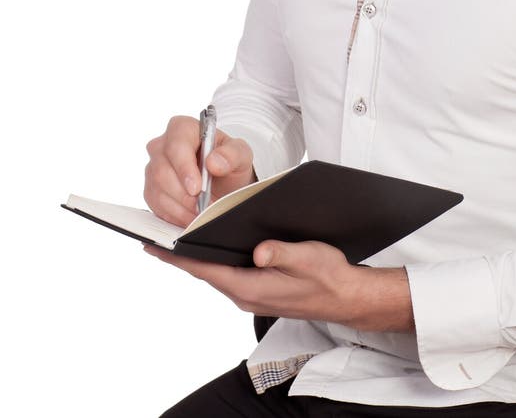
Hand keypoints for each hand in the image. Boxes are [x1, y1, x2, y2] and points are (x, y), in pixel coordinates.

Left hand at [142, 238, 414, 331]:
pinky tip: (210, 243)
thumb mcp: (307, 258)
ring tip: (175, 235)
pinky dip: (213, 259)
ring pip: (215, 272)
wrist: (345, 297)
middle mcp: (245, 293)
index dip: (179, 257)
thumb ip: (281, 253)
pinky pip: (227, 272)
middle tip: (154, 235)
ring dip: (196, 257)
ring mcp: (251, 292)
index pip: (206, 270)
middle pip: (205, 271)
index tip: (153, 245)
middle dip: (180, 254)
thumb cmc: (328, 277)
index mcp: (251, 287)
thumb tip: (258, 250)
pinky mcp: (258, 287)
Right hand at [144, 114, 257, 227]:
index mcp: (182, 128)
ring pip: (157, 190)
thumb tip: (214, 162)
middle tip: (204, 205)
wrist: (223, 180)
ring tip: (201, 211)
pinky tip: (190, 215)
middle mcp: (162, 145)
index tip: (197, 188)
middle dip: (185, 194)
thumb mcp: (240, 154)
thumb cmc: (228, 161)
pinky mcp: (151, 188)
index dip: (184, 168)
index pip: (176, 145)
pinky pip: (156, 204)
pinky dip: (175, 214)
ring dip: (181, 206)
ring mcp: (154, 167)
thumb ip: (232, 154)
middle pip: (162, 171)